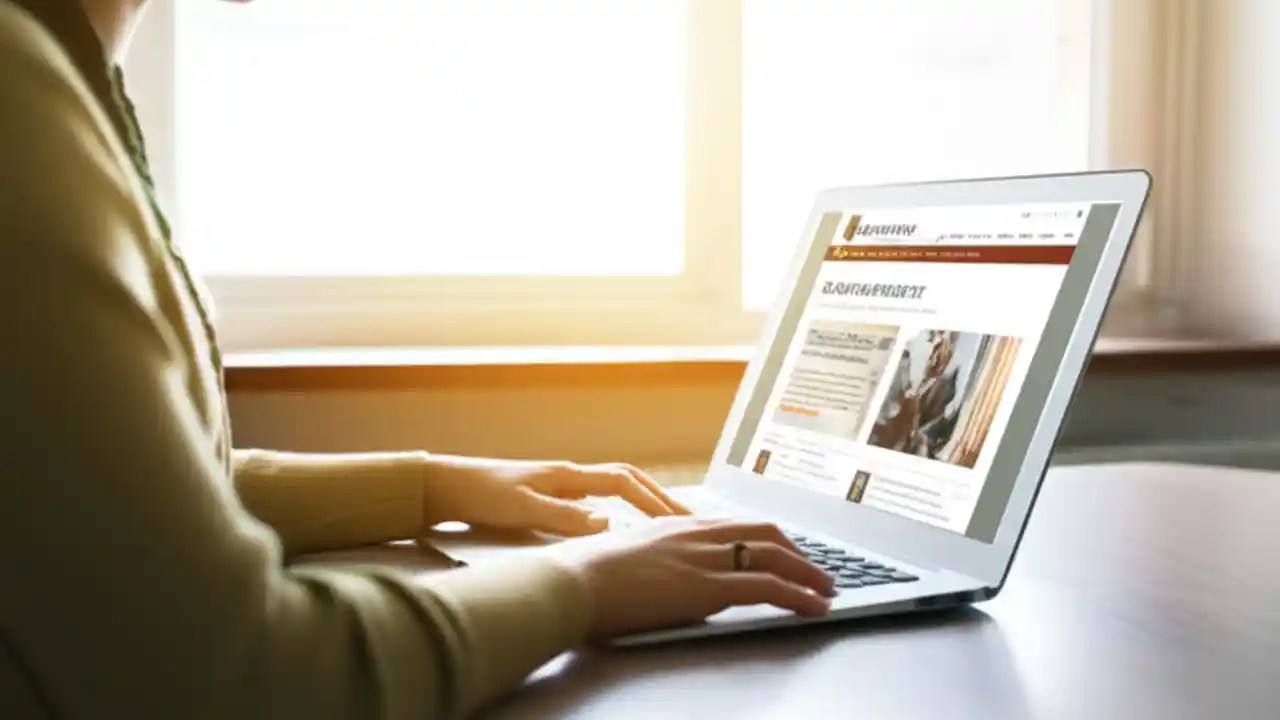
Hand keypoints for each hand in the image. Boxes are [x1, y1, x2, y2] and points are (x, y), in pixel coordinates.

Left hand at [421, 456, 688, 535]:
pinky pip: (599, 499)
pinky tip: (624, 527)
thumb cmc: (479, 495)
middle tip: (691, 519)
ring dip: (644, 501)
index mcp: (568, 476)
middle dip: (660, 498)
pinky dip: (622, 509)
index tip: (678, 522)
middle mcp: (570, 477)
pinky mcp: (551, 497)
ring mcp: (562, 485)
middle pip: (628, 480)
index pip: (624, 483)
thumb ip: (563, 516)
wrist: (446, 485)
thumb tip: (608, 522)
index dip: (654, 502)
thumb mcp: (521, 509)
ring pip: (616, 488)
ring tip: (668, 522)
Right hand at [553, 518, 834, 639]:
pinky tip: (814, 606)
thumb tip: (662, 576)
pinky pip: (767, 586)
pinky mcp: (706, 587)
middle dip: (797, 552)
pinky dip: (799, 595)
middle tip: (816, 571)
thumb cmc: (584, 575)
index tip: (786, 552)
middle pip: (764, 533)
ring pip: (774, 556)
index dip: (769, 539)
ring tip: (827, 590)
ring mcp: (703, 558)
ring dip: (808, 574)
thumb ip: (652, 559)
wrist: (571, 582)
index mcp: (676, 525)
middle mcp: (695, 534)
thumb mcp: (624, 555)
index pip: (736, 524)